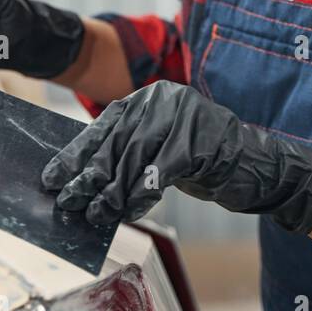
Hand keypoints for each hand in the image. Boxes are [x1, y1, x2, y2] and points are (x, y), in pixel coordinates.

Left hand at [41, 80, 311, 232]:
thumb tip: (81, 175)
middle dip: (87, 176)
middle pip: (115, 141)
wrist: (258, 168)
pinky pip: (157, 174)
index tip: (53, 176)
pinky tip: (128, 212)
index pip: (104, 124)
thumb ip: (128, 151)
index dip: (76, 152)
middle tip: (68, 201)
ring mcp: (184, 119)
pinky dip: (139, 196)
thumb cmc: (204, 161)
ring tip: (95, 214)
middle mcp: (165, 101)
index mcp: (151, 97)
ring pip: (133, 159)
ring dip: (110, 192)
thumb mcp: (161, 148)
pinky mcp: (199, 144)